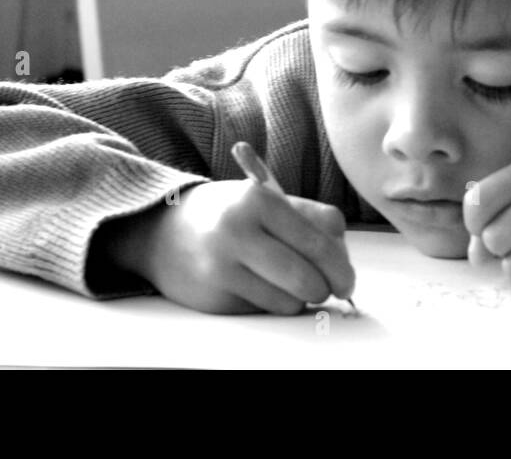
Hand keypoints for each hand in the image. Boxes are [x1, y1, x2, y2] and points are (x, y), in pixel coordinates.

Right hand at [97, 181, 354, 314]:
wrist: (163, 231)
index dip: (340, 265)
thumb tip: (342, 249)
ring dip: (298, 299)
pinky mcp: (213, 296)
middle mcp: (238, 231)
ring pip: (288, 301)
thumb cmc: (229, 214)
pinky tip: (258, 286)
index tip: (347, 278)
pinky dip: (271, 303)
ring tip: (287, 282)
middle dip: (326, 288)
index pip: (320, 239)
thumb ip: (308, 218)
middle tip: (328, 289)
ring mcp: (223, 267)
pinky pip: (263, 310)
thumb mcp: (265, 200)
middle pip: (306, 276)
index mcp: (259, 200)